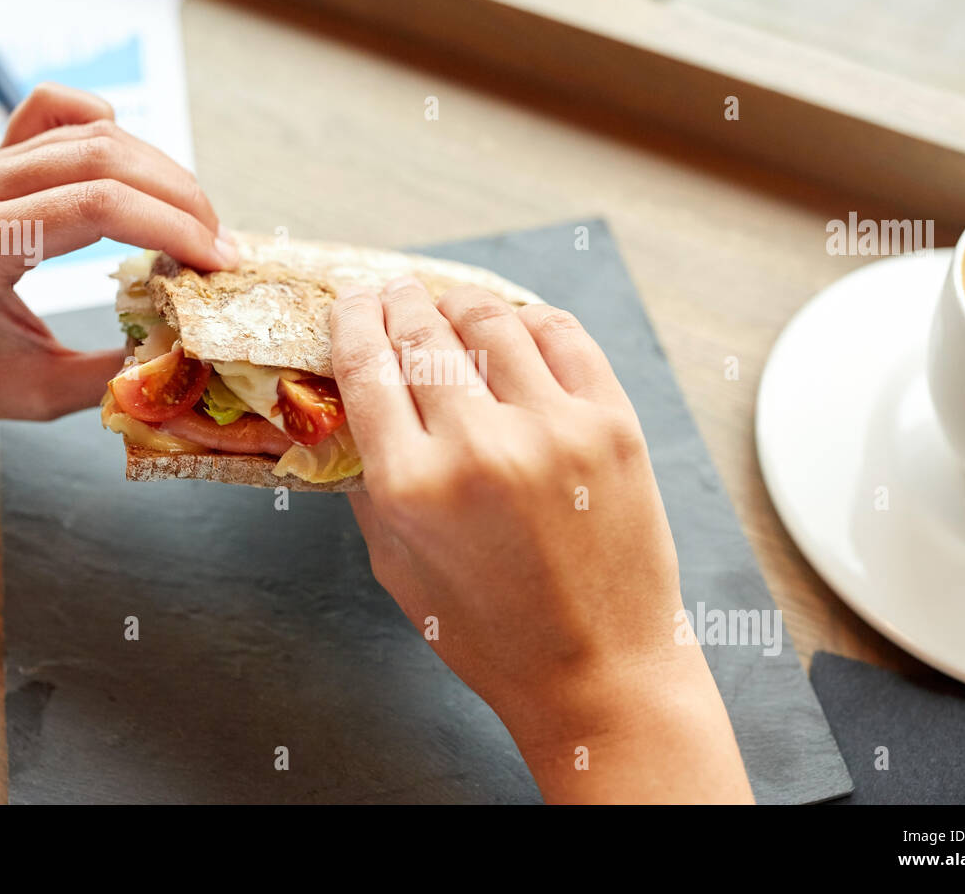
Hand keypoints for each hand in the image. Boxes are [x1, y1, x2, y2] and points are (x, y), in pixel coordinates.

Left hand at [0, 83, 235, 453]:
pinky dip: (107, 126)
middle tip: (219, 245)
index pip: (98, 205)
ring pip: (89, 132)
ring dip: (159, 170)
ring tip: (195, 220)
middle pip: (103, 157)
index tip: (218, 262)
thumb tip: (191, 349)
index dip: (174, 227)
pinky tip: (137, 165)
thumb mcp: (38, 392)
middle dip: (180, 197)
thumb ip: (115, 374)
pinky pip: (54, 113)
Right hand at [330, 278, 751, 802]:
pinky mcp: (613, 424)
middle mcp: (480, 446)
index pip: (365, 364)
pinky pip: (563, 336)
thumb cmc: (490, 633)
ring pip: (492, 320)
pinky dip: (531, 320)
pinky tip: (517, 327)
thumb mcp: (398, 566)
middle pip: (422, 331)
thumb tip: (355, 406)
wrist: (600, 671)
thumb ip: (370, 481)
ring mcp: (555, 428)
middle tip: (395, 292)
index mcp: (413, 486)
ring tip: (452, 305)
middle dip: (400, 301)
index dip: (352, 320)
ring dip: (461, 303)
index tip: (352, 301)